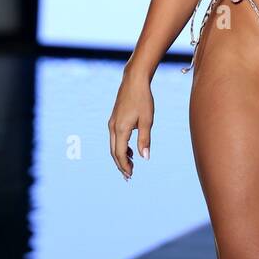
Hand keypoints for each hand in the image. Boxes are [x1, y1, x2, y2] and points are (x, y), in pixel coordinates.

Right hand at [107, 64, 153, 179]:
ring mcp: (112, 123)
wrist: (134, 81)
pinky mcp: (114, 119)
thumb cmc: (143, 100)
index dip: (124, 166)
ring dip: (120, 157)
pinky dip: (120, 148)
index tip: (131, 175)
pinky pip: (115, 138)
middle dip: (121, 165)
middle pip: (113, 152)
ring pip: (113, 145)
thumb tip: (145, 158)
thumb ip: (145, 140)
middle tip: (129, 177)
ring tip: (130, 166)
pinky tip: (129, 151)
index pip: (119, 153)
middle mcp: (113, 127)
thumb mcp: (147, 121)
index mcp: (120, 129)